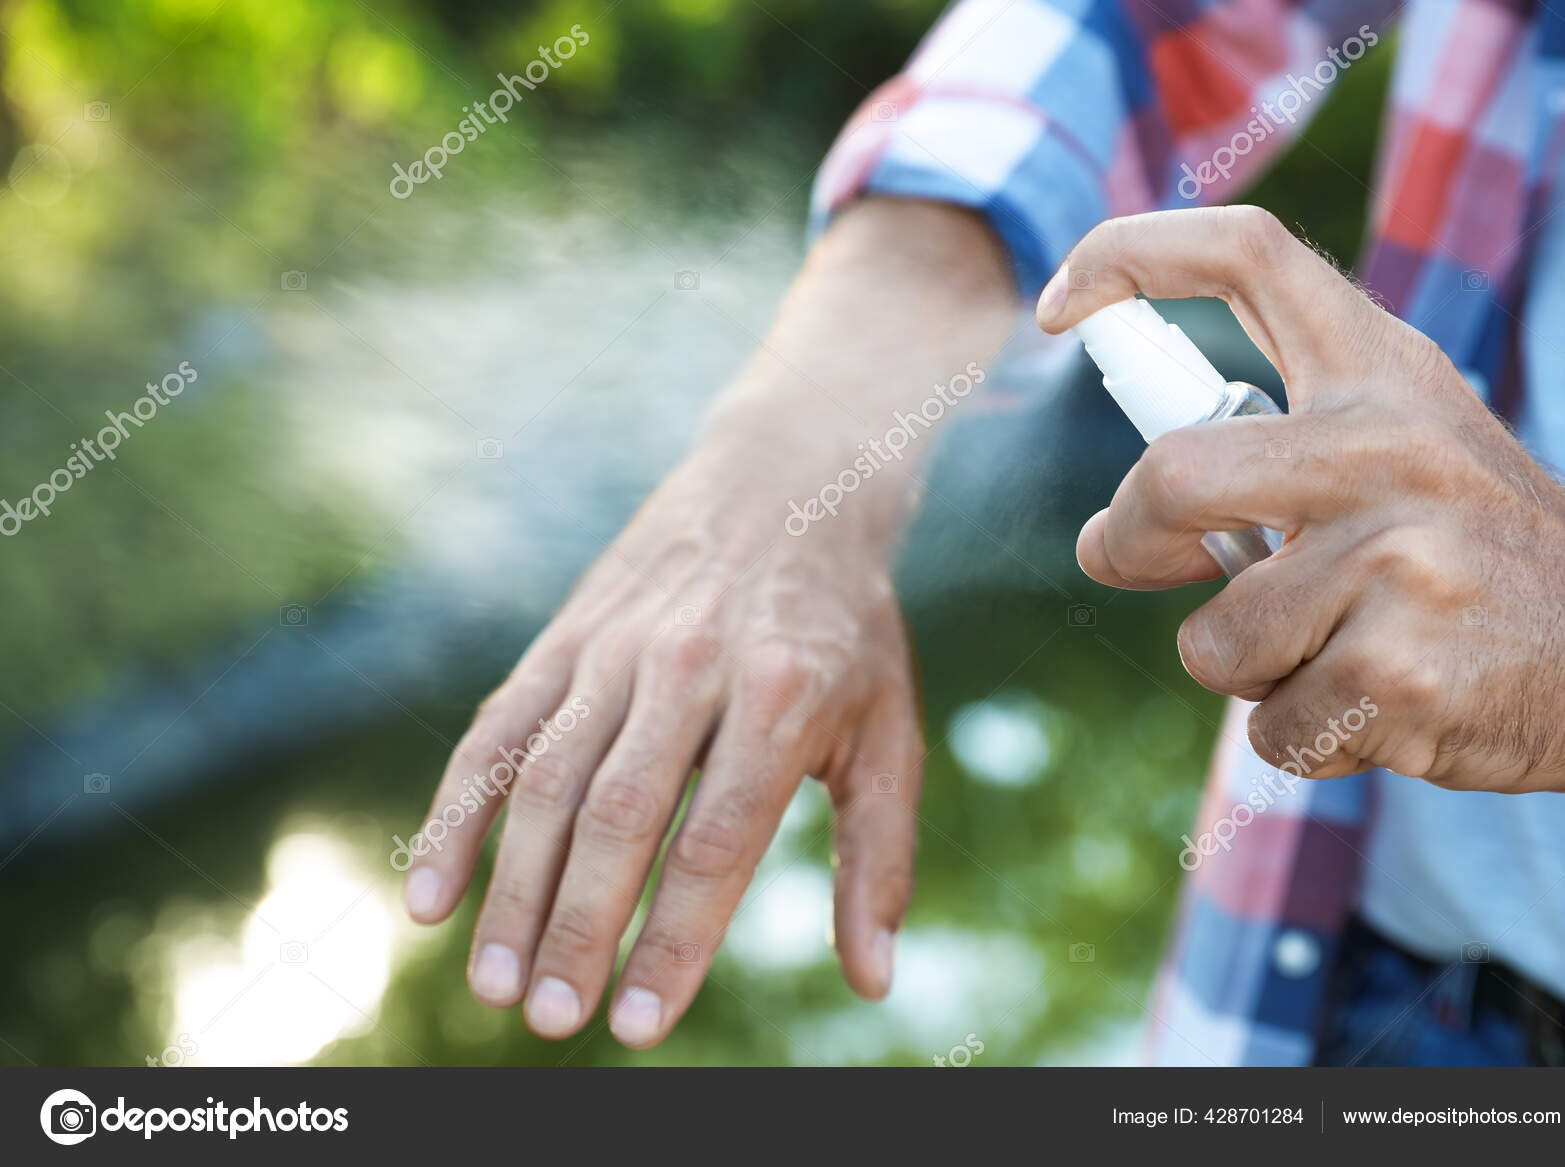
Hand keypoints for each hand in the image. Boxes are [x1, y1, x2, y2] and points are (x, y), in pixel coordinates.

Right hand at [401, 442, 921, 1046]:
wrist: (786, 482)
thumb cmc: (845, 629)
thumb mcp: (889, 730)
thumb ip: (881, 857)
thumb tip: (875, 981)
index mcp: (781, 696)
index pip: (715, 842)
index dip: (673, 939)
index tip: (639, 1024)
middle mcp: (689, 668)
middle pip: (618, 816)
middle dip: (577, 928)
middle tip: (549, 1021)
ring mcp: (615, 649)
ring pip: (546, 781)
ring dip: (512, 889)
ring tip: (496, 985)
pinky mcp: (564, 638)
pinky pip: (497, 732)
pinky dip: (456, 814)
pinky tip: (430, 895)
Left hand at [1037, 205, 1564, 792]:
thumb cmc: (1484, 558)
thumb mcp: (1408, 455)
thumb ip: (1277, 460)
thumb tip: (1115, 532)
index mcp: (1384, 377)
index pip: (1249, 257)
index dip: (1132, 254)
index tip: (1060, 305)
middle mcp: (1389, 448)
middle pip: (1175, 476)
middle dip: (1130, 537)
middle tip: (1132, 559)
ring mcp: (1398, 559)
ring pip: (1216, 639)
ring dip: (1250, 670)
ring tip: (1345, 651)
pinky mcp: (1396, 670)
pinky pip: (1271, 726)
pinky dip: (1304, 736)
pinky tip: (1384, 707)